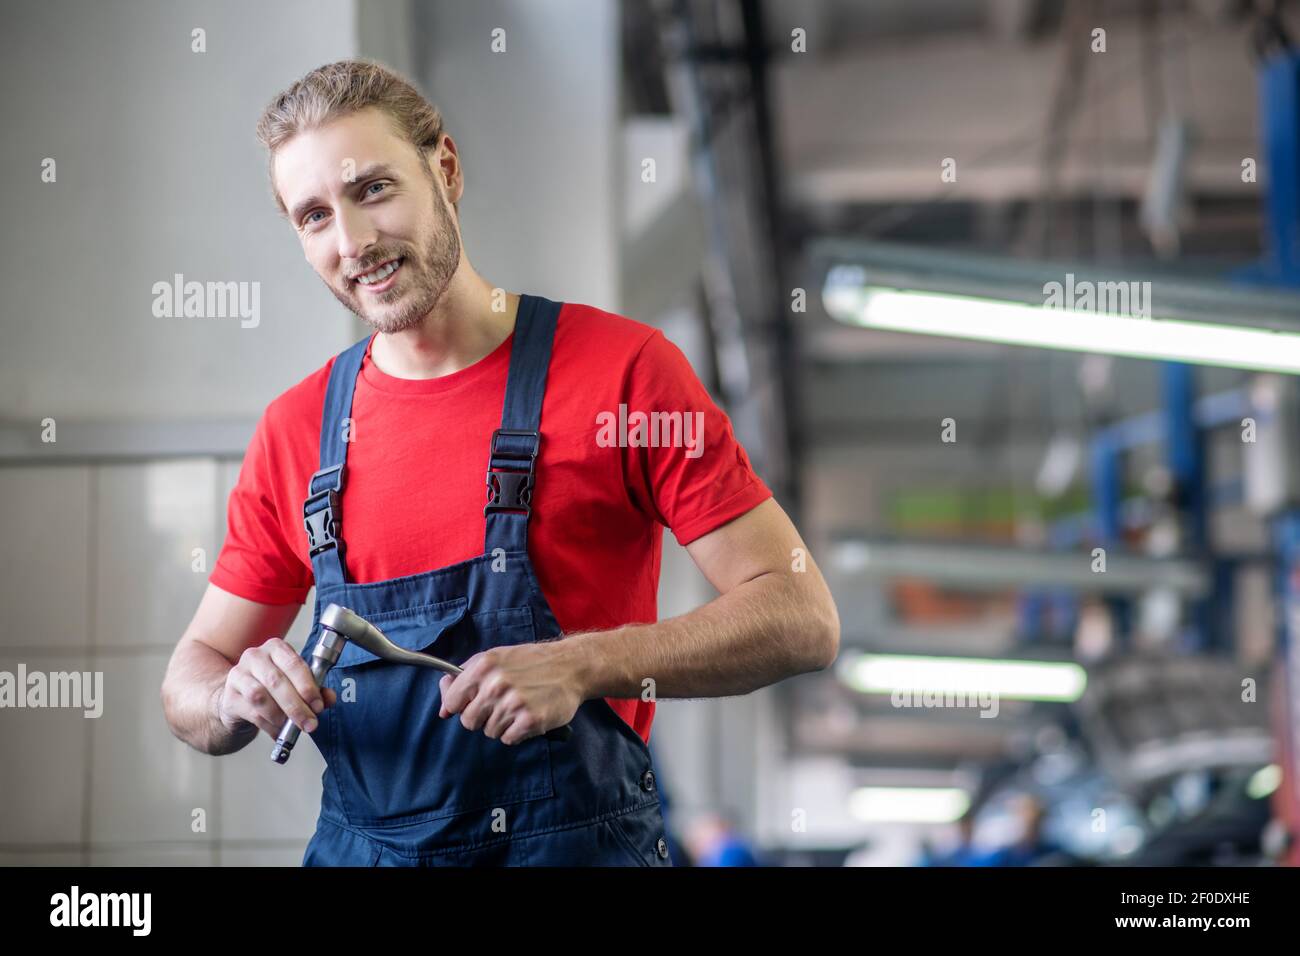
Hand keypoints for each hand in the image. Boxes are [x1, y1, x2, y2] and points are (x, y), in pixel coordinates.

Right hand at [217, 637, 336, 737]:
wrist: (238, 698)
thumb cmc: (271, 687)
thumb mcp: (295, 684)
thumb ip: (315, 689)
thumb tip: (329, 698)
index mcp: (276, 648)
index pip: (294, 663)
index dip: (307, 686)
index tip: (318, 705)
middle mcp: (255, 657)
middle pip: (276, 681)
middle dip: (296, 705)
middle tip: (309, 722)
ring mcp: (238, 675)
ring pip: (260, 696)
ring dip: (280, 715)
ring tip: (292, 727)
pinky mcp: (229, 697)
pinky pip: (251, 712)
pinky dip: (268, 725)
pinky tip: (278, 731)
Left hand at [439, 642, 582, 744]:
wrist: (571, 666)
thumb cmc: (531, 662)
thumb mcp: (495, 658)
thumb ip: (465, 679)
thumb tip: (443, 709)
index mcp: (483, 666)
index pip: (452, 701)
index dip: (459, 706)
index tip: (470, 704)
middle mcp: (495, 684)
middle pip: (469, 721)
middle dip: (482, 717)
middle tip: (501, 705)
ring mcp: (513, 703)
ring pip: (489, 731)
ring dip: (502, 725)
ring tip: (519, 707)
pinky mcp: (530, 720)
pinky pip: (508, 739)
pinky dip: (516, 733)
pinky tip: (527, 716)